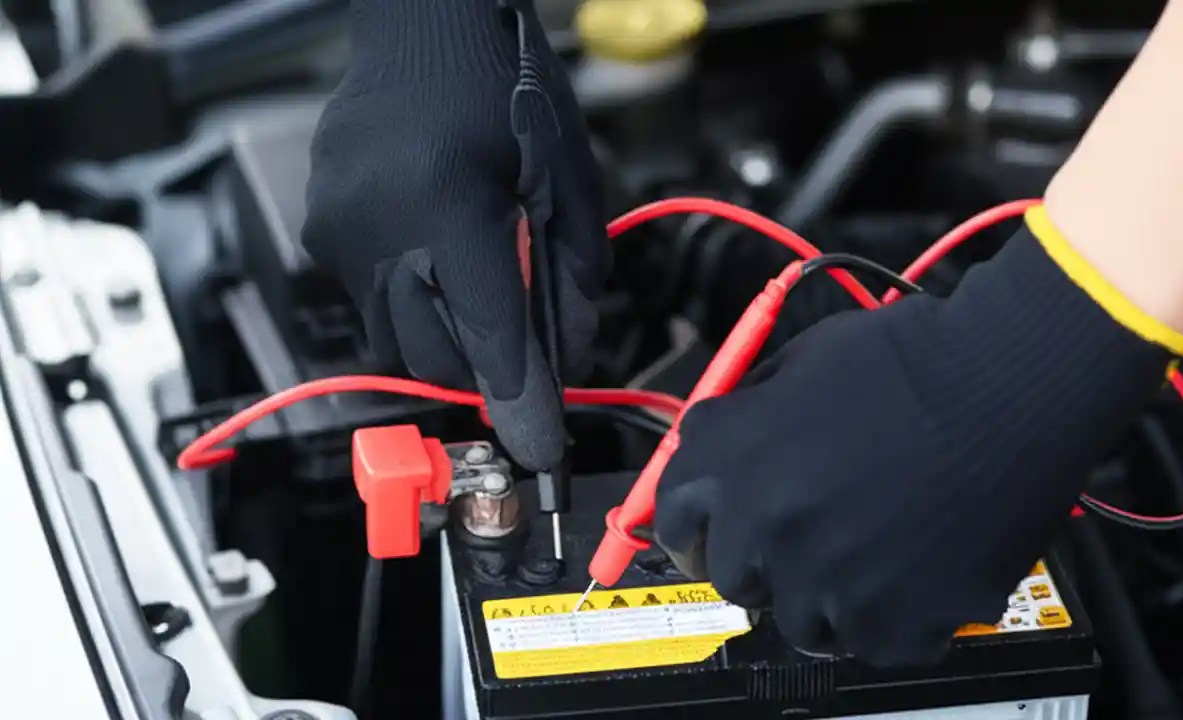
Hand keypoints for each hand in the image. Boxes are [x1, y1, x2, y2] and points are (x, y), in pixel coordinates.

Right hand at [303, 0, 608, 469]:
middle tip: (527, 348)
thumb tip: (568, 354)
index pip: (488, 336)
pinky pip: (371, 300)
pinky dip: (414, 302)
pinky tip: (439, 256)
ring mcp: (340, 231)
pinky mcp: (323, 229)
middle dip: (485, 368)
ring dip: (446, 338)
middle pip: (435, 354)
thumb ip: (571, 272)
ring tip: (480, 287)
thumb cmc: (503, 85)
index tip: (540, 449)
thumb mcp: (564, 175)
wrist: (421, 24)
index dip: (520, 402)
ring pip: (396, 337)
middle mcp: (377, 230)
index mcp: (446, 209)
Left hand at [654, 228, 1169, 666]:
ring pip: (807, 622)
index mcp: (732, 460)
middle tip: (814, 538)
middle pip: (736, 580)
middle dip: (767, 561)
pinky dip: (899, 616)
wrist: (1013, 378)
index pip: (674, 523)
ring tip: (878, 548)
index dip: (700, 527)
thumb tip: (725, 453)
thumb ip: (751, 418)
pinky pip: (879, 644)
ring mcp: (830, 582)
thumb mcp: (803, 361)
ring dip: (832, 593)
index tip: (719, 534)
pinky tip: (921, 568)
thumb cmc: (917, 354)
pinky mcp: (898, 620)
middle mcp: (766, 528)